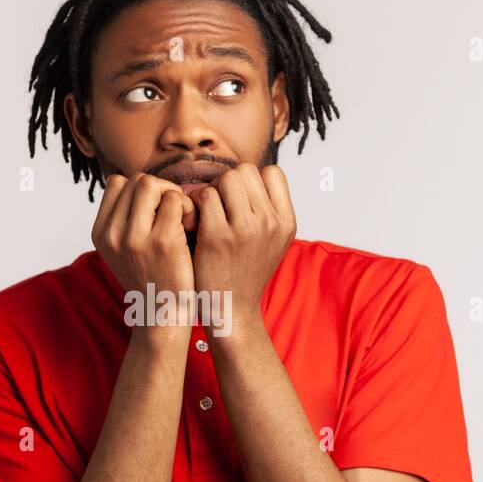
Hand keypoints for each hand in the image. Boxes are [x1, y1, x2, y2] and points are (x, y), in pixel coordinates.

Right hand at [92, 173, 196, 331]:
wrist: (165, 317)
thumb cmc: (153, 279)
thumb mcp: (126, 251)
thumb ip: (127, 219)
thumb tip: (145, 183)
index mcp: (100, 234)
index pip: (117, 183)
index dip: (141, 190)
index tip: (156, 210)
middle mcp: (111, 235)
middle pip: (136, 180)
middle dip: (160, 189)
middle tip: (175, 213)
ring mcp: (134, 238)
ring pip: (152, 184)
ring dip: (173, 195)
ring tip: (182, 218)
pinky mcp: (162, 242)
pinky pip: (176, 200)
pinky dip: (188, 207)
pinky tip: (192, 227)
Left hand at [190, 163, 295, 329]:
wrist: (231, 310)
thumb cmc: (245, 271)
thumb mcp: (272, 241)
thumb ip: (268, 209)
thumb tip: (250, 173)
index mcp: (287, 222)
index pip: (272, 172)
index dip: (252, 180)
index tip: (240, 200)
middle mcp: (270, 223)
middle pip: (245, 171)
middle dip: (227, 183)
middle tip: (218, 206)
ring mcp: (245, 229)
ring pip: (224, 179)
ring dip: (210, 191)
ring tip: (207, 213)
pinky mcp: (218, 236)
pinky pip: (204, 196)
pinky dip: (195, 204)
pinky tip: (195, 221)